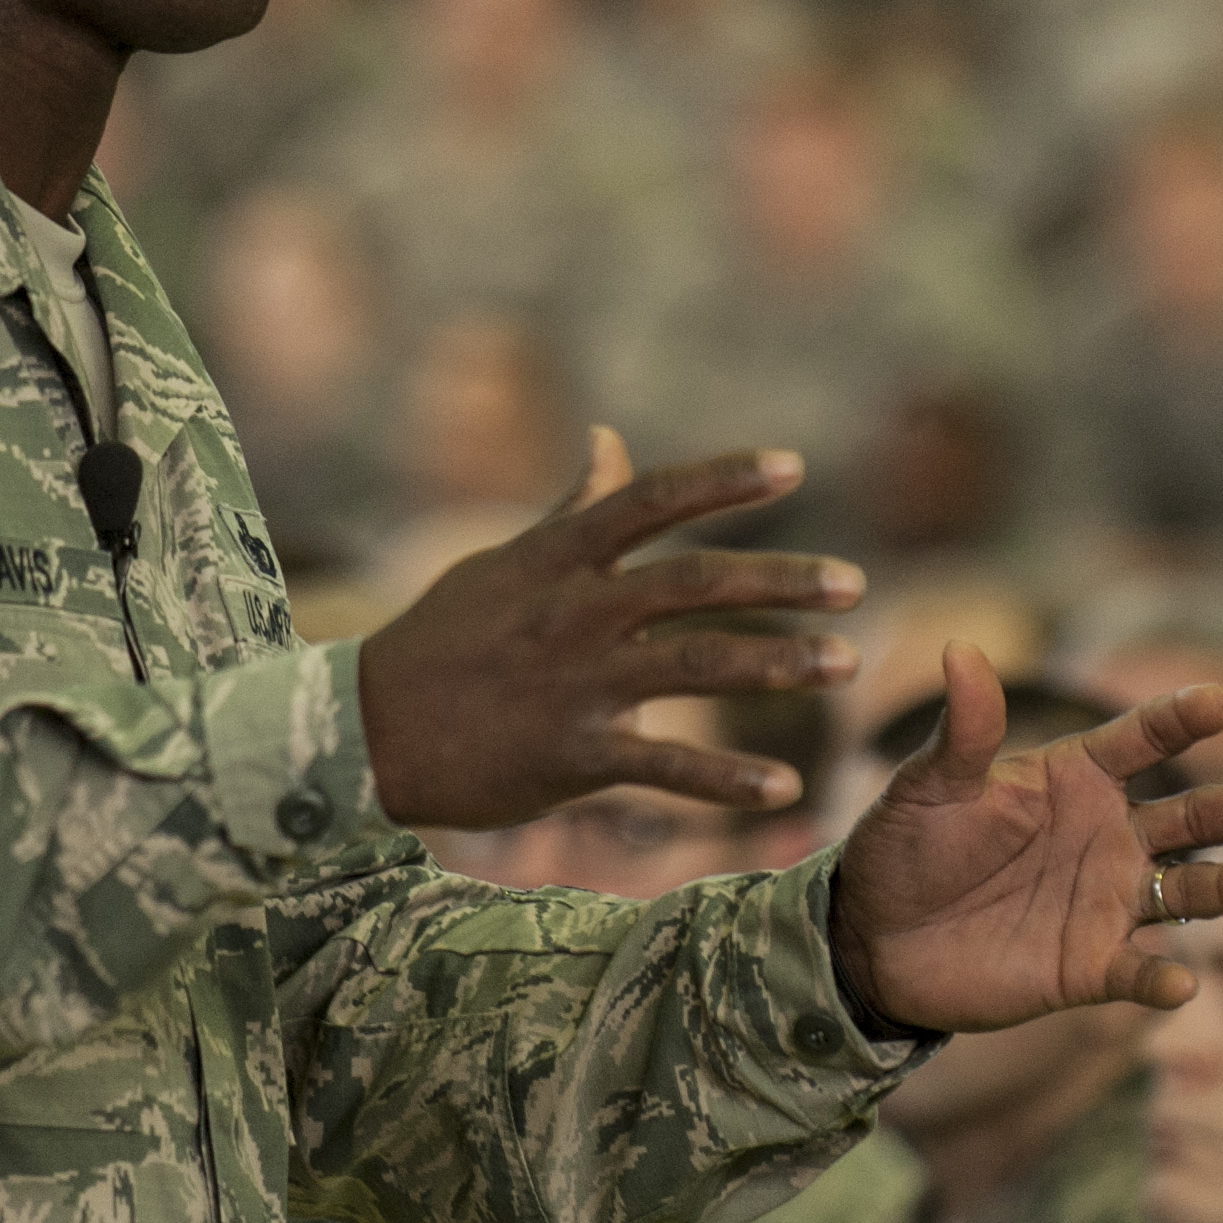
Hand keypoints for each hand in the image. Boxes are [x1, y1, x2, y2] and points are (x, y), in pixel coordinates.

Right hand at [357, 428, 862, 830]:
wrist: (369, 732)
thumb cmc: (439, 639)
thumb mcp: (500, 564)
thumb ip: (569, 509)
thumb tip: (607, 438)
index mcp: (558, 558)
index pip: (651, 501)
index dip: (722, 480)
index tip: (792, 468)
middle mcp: (574, 612)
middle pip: (693, 582)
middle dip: (779, 581)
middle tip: (853, 585)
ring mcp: (576, 683)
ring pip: (695, 665)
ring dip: (777, 664)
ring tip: (845, 664)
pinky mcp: (573, 754)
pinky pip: (665, 767)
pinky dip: (727, 779)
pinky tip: (785, 784)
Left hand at [832, 644, 1222, 1031]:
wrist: (875, 938)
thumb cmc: (905, 845)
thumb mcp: (929, 785)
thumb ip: (963, 731)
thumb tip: (958, 649)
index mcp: (1074, 776)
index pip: (1139, 738)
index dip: (1179, 719)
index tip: (1221, 701)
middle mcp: (1107, 834)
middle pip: (1189, 815)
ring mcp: (1106, 900)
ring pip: (1185, 889)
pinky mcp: (1090, 966)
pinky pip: (1137, 972)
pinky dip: (1160, 979)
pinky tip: (1180, 982)